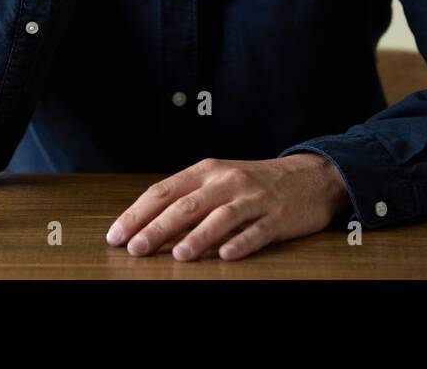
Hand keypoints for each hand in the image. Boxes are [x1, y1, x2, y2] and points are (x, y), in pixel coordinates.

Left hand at [105, 154, 351, 261]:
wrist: (309, 176)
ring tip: (179, 255)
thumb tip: (145, 225)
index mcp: (206, 171)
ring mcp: (253, 198)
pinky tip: (226, 256)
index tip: (117, 234)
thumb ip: (187, 198)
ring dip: (198, 236)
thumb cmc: (254, 183)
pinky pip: (257, 231)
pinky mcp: (277, 216)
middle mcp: (227, 180)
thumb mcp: (218, 180)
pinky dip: (240, 243)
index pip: (164, 190)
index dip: (138, 213)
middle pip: (187, 205)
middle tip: (136, 248)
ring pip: (220, 217)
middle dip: (157, 228)